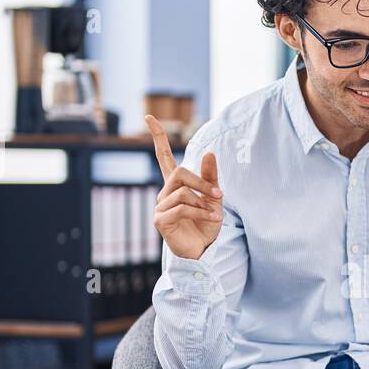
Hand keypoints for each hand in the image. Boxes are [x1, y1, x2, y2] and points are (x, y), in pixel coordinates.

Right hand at [146, 114, 222, 259]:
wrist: (204, 251)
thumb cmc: (207, 225)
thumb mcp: (214, 198)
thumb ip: (210, 177)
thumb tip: (208, 152)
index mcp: (176, 185)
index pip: (163, 156)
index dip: (158, 137)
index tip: (149, 117)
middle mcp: (164, 193)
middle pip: (179, 173)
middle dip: (201, 183)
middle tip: (219, 196)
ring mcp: (160, 206)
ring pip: (182, 193)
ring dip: (203, 203)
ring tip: (215, 214)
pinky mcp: (160, 221)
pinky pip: (181, 209)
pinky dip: (201, 213)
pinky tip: (213, 220)